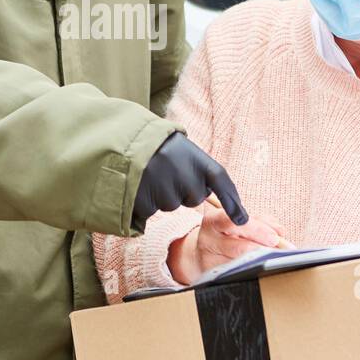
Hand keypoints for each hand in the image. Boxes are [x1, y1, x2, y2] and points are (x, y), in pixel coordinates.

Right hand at [132, 133, 246, 230]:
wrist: (118, 140)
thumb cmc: (155, 146)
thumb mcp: (180, 148)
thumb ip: (198, 168)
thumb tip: (221, 196)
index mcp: (193, 155)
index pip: (220, 179)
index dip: (232, 201)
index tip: (242, 219)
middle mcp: (181, 172)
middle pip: (193, 197)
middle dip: (184, 190)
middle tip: (167, 171)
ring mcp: (162, 187)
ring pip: (171, 204)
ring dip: (163, 194)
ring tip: (149, 174)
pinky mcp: (143, 200)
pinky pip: (151, 210)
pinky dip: (145, 201)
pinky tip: (138, 184)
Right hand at [166, 202, 288, 284]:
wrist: (200, 252)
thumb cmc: (225, 233)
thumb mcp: (238, 221)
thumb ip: (261, 222)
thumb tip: (280, 231)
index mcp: (213, 220)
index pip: (233, 221)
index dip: (255, 229)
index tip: (274, 237)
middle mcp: (208, 240)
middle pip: (237, 246)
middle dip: (261, 249)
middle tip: (278, 251)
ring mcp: (208, 261)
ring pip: (238, 265)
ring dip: (259, 263)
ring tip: (274, 261)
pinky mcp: (211, 276)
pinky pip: (235, 276)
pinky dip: (251, 272)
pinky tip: (261, 270)